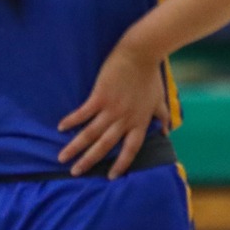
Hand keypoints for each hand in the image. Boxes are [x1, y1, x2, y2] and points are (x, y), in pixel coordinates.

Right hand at [59, 47, 168, 178]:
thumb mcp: (160, 98)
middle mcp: (125, 119)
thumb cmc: (151, 75)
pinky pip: (83, 113)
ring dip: (75, 147)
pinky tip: (61, 128)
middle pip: (105, 146)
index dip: (121, 164)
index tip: (111, 177)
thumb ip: (162, 116)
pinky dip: (72, 121)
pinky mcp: (100, 96)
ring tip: (62, 158)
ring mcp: (111, 108)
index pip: (130, 149)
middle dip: (89, 161)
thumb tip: (167, 132)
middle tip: (76, 173)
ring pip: (90, 133)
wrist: (142, 53)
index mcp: (139, 122)